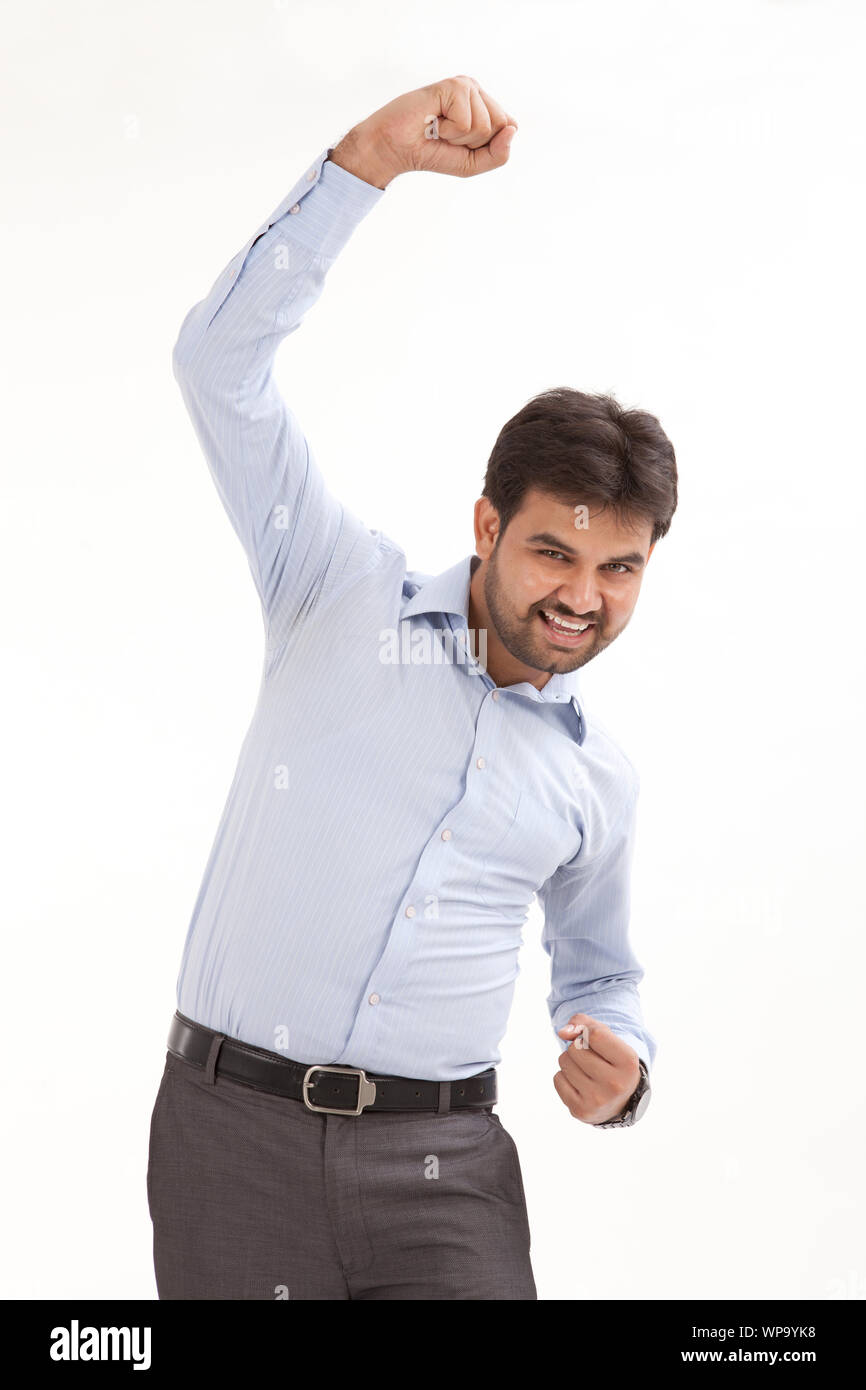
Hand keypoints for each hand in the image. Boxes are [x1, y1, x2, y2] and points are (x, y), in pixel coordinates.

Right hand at [329, 75, 517, 187]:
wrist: (396, 148)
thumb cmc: (432, 153)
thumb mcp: (472, 163)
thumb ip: (499, 154)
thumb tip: (512, 129)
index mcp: (484, 104)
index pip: (509, 126)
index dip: (486, 145)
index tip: (460, 143)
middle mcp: (477, 90)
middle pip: (501, 125)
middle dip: (474, 142)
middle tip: (448, 136)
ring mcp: (466, 85)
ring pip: (485, 125)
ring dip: (459, 138)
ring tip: (439, 128)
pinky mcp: (453, 85)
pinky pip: (467, 122)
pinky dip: (449, 131)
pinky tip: (433, 121)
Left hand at [554, 1013, 641, 1123]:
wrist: (619, 1101)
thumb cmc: (611, 1061)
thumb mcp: (608, 1038)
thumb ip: (585, 1024)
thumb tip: (563, 1032)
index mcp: (628, 1063)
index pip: (595, 1034)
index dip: (589, 1033)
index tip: (596, 1042)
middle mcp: (615, 1084)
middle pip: (575, 1048)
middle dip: (578, 1048)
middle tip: (591, 1059)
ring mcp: (598, 1100)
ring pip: (564, 1062)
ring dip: (570, 1061)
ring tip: (586, 1071)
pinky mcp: (581, 1110)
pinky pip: (557, 1079)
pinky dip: (564, 1077)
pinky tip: (579, 1084)